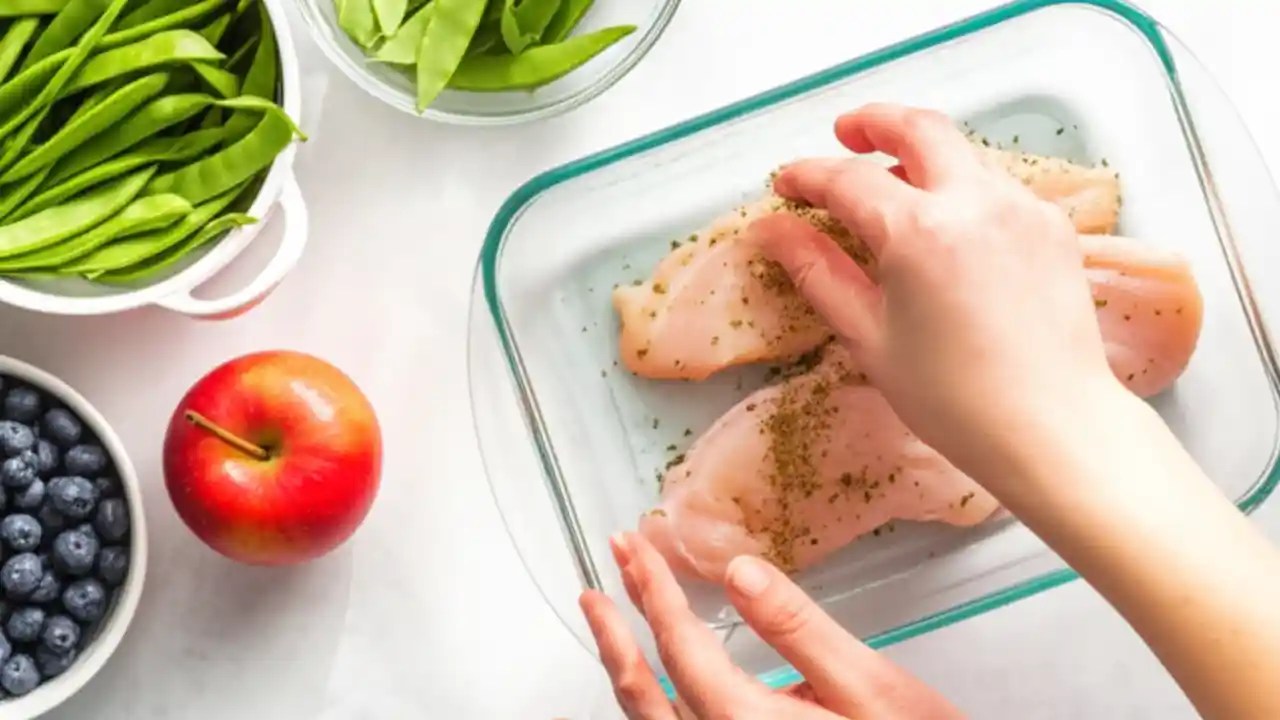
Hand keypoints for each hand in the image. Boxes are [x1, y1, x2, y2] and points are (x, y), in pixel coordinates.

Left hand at [580, 532, 962, 718]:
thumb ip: (798, 628)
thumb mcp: (868, 685)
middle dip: (616, 629)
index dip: (651, 590)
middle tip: (598, 582)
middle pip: (643, 691)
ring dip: (623, 667)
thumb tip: (741, 573)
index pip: (679, 645)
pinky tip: (651, 680)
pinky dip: (648, 701)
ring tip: (606, 622)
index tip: (632, 548)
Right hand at [748, 103, 1124, 479]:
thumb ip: (818, 272)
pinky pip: (997, 184)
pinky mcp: (1053, 225)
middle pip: (918, 129)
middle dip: (874, 123)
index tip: (786, 184)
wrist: (1052, 427)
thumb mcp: (869, 337)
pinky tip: (946, 223)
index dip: (808, 177)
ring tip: (892, 184)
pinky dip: (961, 185)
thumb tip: (773, 231)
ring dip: (921, 154)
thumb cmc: (952, 398)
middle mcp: (975, 201)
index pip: (848, 180)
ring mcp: (1022, 207)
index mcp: (919, 232)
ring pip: (962, 152)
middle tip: (843, 135)